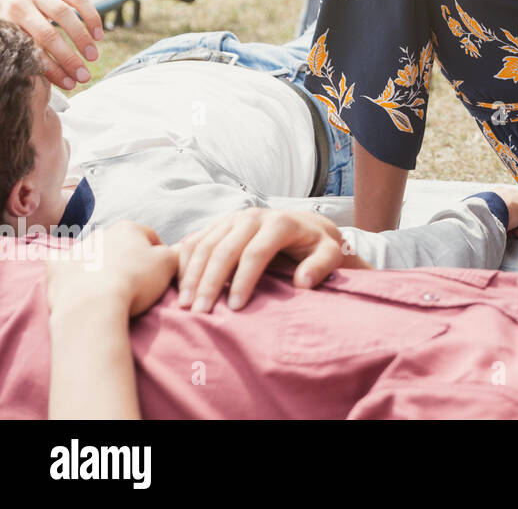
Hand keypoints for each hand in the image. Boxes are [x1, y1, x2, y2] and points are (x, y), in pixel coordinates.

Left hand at [0, 0, 103, 90]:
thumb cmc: (17, 27)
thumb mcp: (16, 41)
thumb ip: (32, 56)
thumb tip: (59, 83)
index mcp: (8, 24)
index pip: (32, 51)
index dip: (52, 70)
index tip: (70, 85)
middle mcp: (22, 6)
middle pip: (47, 34)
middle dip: (68, 58)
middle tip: (85, 76)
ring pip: (64, 14)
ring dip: (81, 38)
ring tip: (93, 57)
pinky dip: (92, 18)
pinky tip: (98, 36)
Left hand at [45, 223, 177, 317]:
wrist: (92, 304)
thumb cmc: (135, 282)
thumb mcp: (169, 265)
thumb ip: (175, 253)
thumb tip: (176, 250)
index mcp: (129, 228)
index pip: (149, 237)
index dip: (157, 255)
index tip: (158, 273)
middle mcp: (101, 233)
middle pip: (119, 245)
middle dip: (126, 259)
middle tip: (134, 283)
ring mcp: (76, 249)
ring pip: (93, 254)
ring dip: (100, 265)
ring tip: (108, 289)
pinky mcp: (56, 267)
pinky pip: (63, 264)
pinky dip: (70, 271)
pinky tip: (77, 282)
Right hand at [175, 209, 369, 312]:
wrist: (305, 226)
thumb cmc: (317, 246)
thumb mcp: (330, 254)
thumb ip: (321, 266)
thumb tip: (303, 282)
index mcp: (279, 223)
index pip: (256, 252)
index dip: (244, 280)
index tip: (235, 307)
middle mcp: (252, 217)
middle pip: (224, 249)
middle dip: (210, 282)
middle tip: (200, 312)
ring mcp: (232, 219)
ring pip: (204, 244)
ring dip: (191, 275)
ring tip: (184, 305)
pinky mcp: (218, 224)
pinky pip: (194, 241)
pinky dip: (183, 263)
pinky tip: (177, 287)